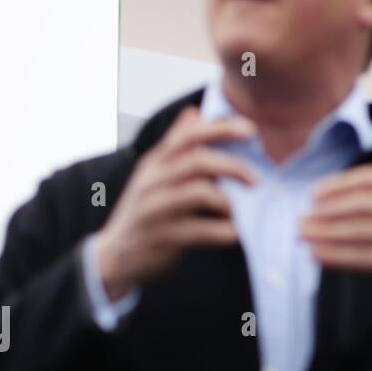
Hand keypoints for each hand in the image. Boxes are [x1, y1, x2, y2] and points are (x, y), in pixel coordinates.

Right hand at [96, 107, 260, 300]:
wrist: (116, 257)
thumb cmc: (144, 213)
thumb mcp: (154, 175)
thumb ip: (175, 145)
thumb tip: (194, 113)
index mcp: (155, 163)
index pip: (189, 135)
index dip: (221, 129)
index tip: (251, 131)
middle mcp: (153, 181)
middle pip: (198, 161)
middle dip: (233, 166)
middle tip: (256, 180)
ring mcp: (157, 209)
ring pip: (201, 193)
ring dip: (229, 202)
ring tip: (239, 213)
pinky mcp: (164, 237)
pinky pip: (202, 231)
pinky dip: (225, 232)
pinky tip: (234, 235)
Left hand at [299, 120, 371, 322]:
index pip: (371, 180)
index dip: (339, 186)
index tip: (312, 196)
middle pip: (367, 206)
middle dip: (329, 213)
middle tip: (300, 220)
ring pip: (366, 233)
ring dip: (329, 235)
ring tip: (302, 236)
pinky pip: (371, 258)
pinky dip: (341, 257)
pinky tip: (318, 255)